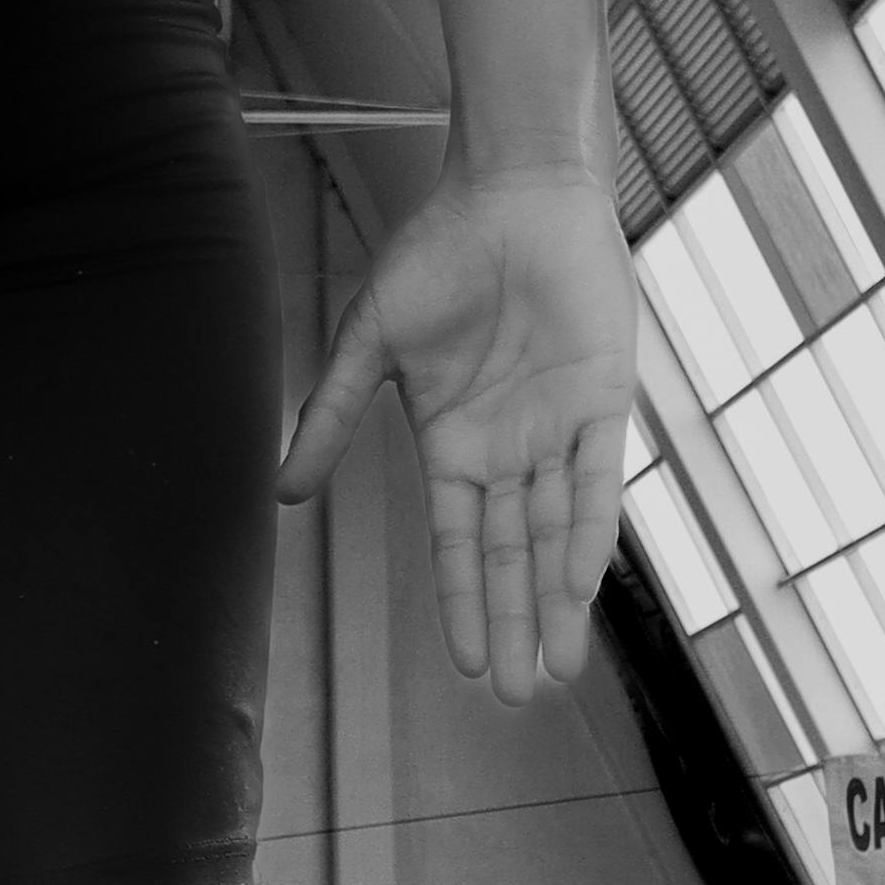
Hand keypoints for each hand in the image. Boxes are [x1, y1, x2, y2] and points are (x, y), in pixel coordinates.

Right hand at [275, 157, 636, 694]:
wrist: (511, 190)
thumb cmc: (437, 255)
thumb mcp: (369, 344)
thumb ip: (332, 419)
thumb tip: (280, 494)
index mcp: (452, 442)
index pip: (458, 543)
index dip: (463, 602)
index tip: (466, 667)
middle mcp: (508, 449)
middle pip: (511, 555)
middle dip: (514, 624)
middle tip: (519, 694)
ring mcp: (557, 428)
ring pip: (557, 533)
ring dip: (557, 600)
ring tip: (558, 665)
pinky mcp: (604, 400)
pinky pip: (598, 481)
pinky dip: (590, 532)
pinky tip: (582, 585)